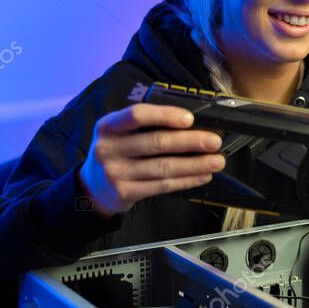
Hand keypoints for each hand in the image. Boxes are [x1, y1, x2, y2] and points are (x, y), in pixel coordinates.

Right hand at [78, 103, 223, 218]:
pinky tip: (202, 175)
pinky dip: (186, 180)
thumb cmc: (116, 153)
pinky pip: (162, 185)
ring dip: (195, 164)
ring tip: (216, 161)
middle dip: (190, 141)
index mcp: (108, 126)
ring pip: (163, 167)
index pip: (136, 115)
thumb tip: (190, 123)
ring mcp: (115, 172)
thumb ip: (145, 126)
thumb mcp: (119, 133)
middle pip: (156, 142)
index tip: (189, 118)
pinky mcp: (125, 192)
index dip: (164, 115)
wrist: (92, 188)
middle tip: (214, 141)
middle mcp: (108, 148)